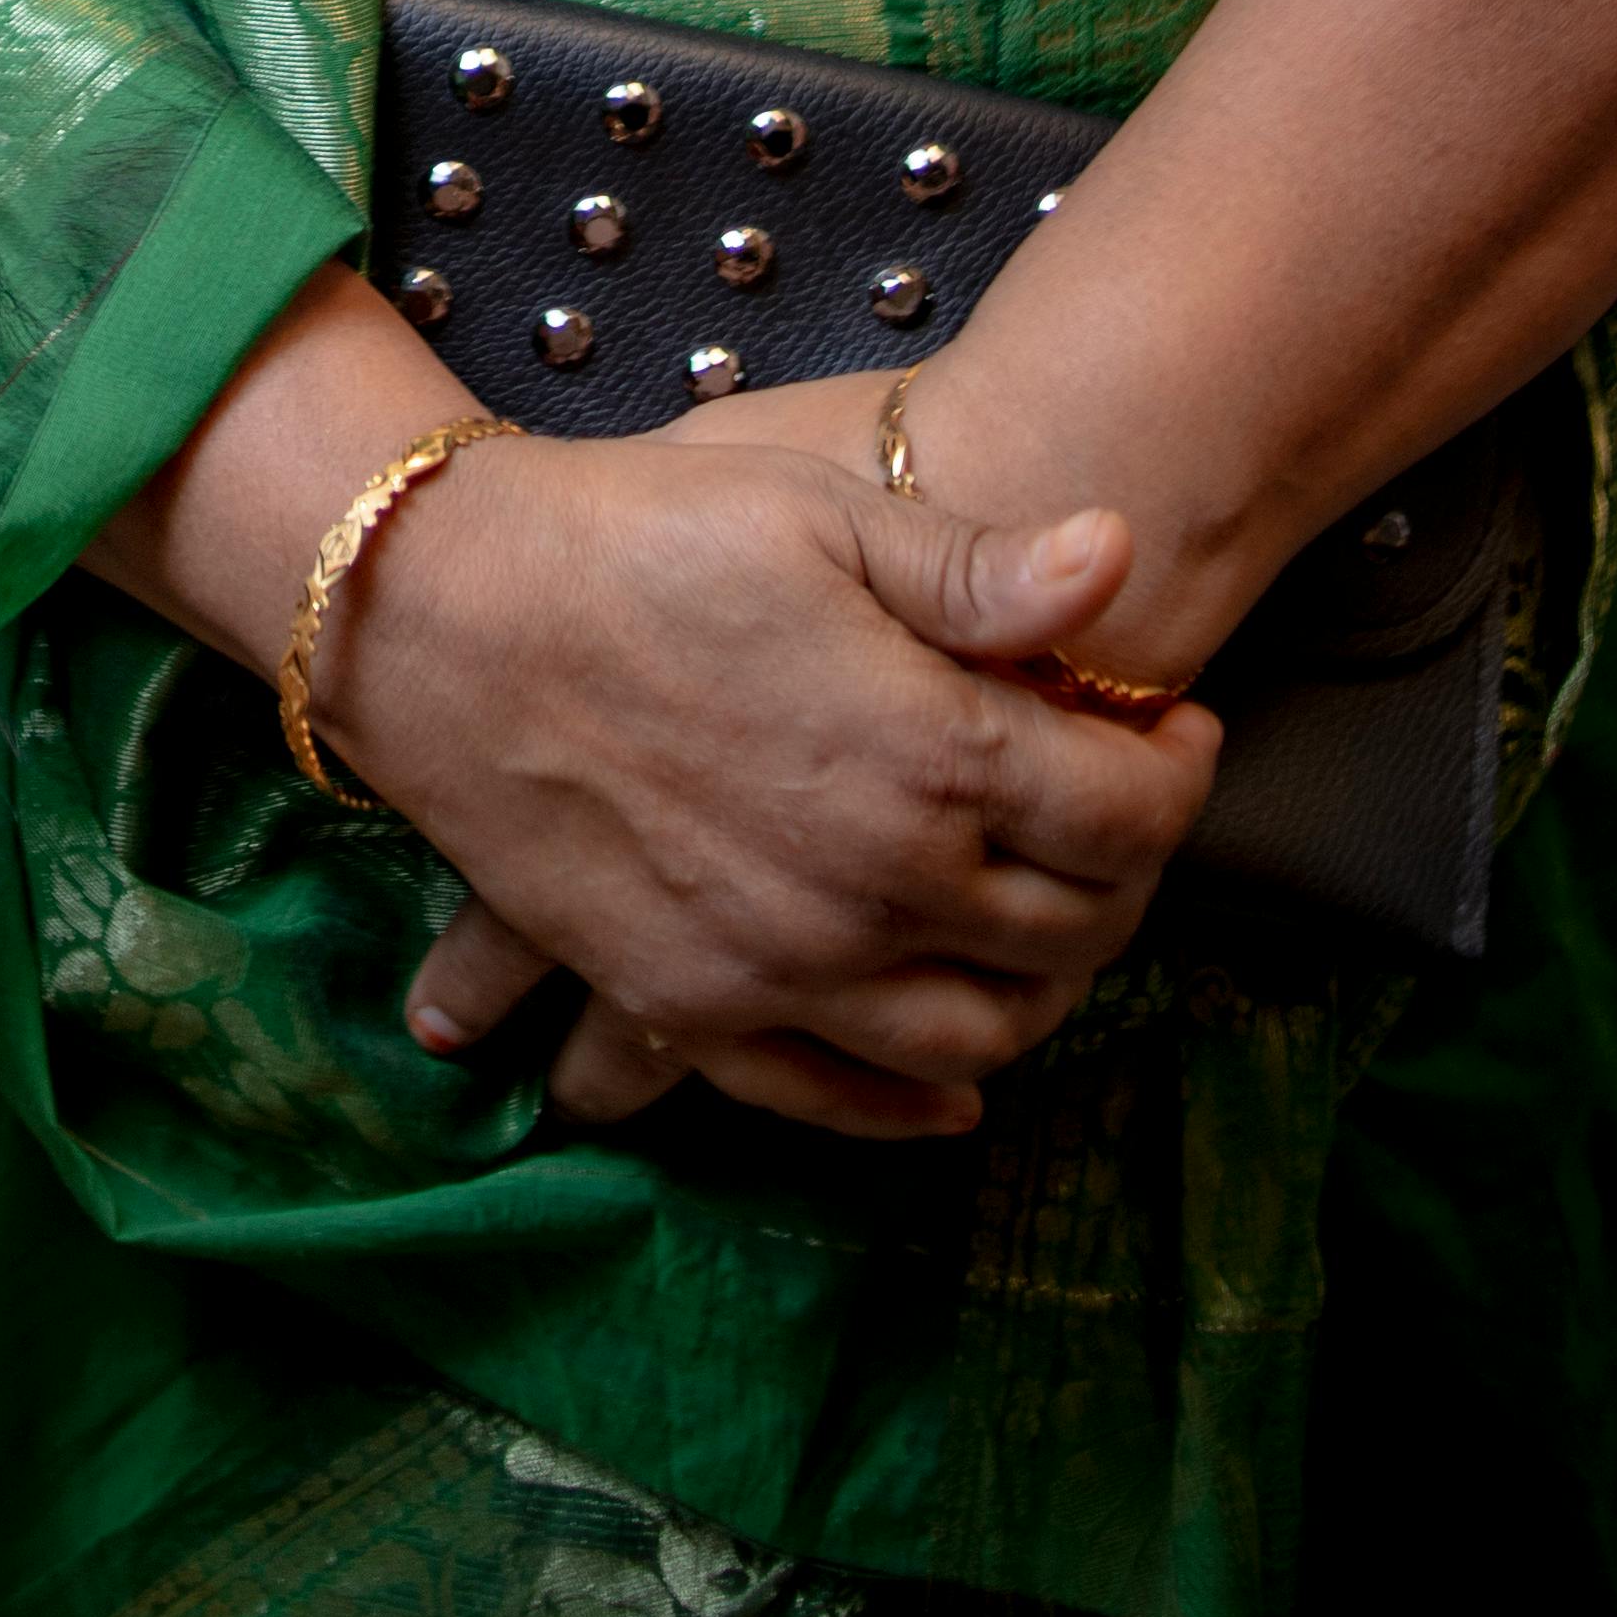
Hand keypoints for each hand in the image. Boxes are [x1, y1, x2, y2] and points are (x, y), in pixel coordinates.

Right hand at [320, 412, 1215, 1147]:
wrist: (441, 611)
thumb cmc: (636, 535)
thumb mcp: (816, 511)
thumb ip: (977, 565)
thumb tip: (1120, 559)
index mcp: (933, 755)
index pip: (1127, 812)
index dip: (1176, 772)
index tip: (1173, 731)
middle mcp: (879, 886)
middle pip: (1071, 931)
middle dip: (1123, 877)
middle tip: (1115, 817)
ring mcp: (786, 965)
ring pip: (976, 1034)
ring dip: (1039, 994)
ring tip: (1042, 925)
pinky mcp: (695, 1005)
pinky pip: (835, 1096)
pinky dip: (910, 1105)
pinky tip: (949, 1090)